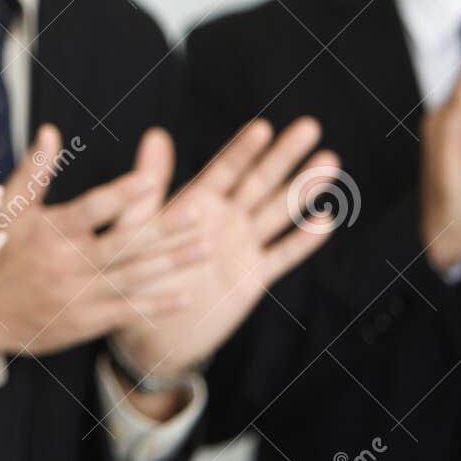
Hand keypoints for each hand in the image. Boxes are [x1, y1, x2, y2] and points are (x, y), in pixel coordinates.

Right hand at [0, 125, 205, 355]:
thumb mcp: (9, 210)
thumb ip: (34, 172)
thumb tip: (50, 131)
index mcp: (51, 232)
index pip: (92, 209)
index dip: (122, 194)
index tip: (151, 180)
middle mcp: (67, 263)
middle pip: (124, 244)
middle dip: (164, 230)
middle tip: (200, 212)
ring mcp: (78, 295)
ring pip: (133, 277)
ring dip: (172, 263)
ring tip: (206, 245)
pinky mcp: (84, 321)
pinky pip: (126, 312)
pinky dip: (157, 306)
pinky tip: (186, 295)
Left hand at [110, 117, 340, 378]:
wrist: (148, 334)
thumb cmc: (132, 276)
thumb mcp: (137, 227)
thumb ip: (149, 184)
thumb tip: (156, 133)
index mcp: (195, 204)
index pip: (224, 170)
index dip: (243, 150)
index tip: (264, 127)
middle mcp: (223, 219)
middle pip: (259, 182)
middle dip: (284, 156)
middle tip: (310, 126)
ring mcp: (241, 246)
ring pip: (278, 212)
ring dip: (302, 188)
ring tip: (328, 161)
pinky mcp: (253, 277)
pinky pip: (282, 255)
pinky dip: (303, 240)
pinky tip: (324, 220)